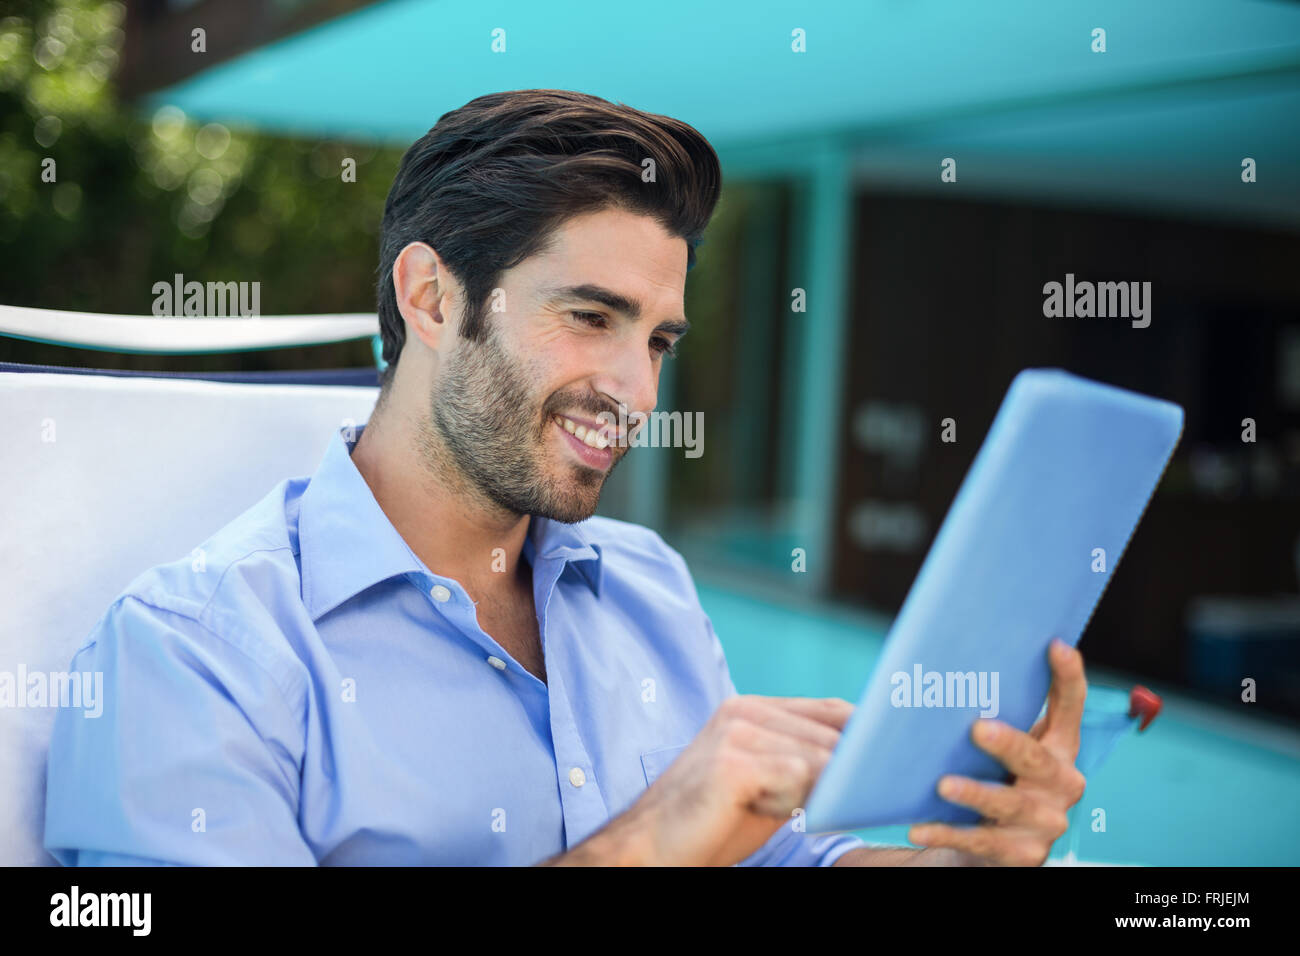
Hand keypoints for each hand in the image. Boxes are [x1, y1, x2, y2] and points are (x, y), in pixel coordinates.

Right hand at [614, 695, 853, 865]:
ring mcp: (737, 732)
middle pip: (833, 735)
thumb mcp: (768, 784)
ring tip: (782, 807)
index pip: (831, 710)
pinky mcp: (733, 761)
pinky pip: (799, 777)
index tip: (895, 758)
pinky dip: (794, 803)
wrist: (651, 846)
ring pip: (820, 759)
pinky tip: (766, 810)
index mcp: (752, 708)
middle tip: (858, 797)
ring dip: (817, 793)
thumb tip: (866, 764)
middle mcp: (744, 711)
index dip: (868, 732)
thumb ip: (806, 764)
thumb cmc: (711, 822)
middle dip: (853, 771)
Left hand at [907, 638, 1088, 865]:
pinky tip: (918, 826)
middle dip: (1009, 743)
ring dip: (975, 794)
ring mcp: (1045, 823)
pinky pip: (979, 842)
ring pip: (1008, 804)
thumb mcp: (993, 749)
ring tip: (943, 784)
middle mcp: (1062, 784)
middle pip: (1037, 760)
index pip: (1070, 708)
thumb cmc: (984, 778)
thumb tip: (931, 667)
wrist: (986, 849)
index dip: (1068, 677)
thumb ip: (987, 715)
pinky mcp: (1022, 856)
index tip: (1054, 644)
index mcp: (1057, 748)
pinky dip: (946, 833)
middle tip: (977, 728)